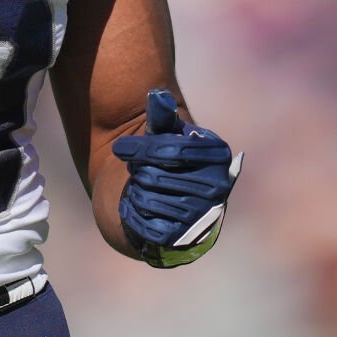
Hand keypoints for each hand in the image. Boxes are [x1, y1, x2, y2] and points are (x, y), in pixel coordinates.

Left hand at [111, 88, 242, 267]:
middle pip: (155, 177)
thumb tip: (157, 96)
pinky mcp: (184, 239)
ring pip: (148, 200)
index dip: (139, 149)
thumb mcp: (165, 131)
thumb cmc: (166, 154)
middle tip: (135, 169)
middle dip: (137, 170)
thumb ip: (161, 115)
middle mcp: (216, 187)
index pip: (172, 151)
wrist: (168, 193)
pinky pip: (147, 227)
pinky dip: (131, 214)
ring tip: (137, 186)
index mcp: (217, 155)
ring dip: (133, 191)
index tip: (119, 148)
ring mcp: (201, 216)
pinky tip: (131, 205)